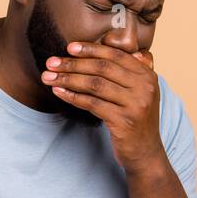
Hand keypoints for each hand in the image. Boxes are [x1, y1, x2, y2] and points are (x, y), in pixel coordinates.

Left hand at [42, 43, 164, 172]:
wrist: (145, 152)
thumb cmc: (135, 120)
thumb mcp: (137, 92)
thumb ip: (126, 71)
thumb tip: (105, 45)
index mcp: (147, 75)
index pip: (115, 55)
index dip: (91, 49)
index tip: (69, 48)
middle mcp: (144, 87)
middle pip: (102, 68)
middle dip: (73, 64)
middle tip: (51, 63)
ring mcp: (135, 105)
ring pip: (95, 85)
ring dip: (68, 79)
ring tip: (49, 77)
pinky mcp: (124, 121)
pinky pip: (92, 104)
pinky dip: (73, 97)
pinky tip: (59, 92)